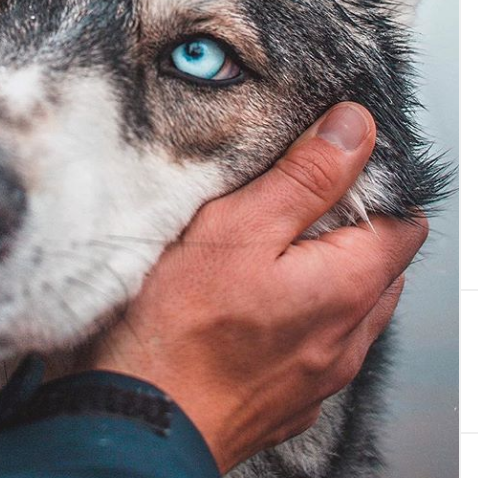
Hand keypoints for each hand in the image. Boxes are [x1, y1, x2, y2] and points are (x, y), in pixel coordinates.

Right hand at [88, 103, 427, 472]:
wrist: (144, 419)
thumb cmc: (182, 325)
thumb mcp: (240, 225)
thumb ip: (306, 176)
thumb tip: (354, 129)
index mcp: (347, 287)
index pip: (404, 225)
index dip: (372, 190)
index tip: (324, 173)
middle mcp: (348, 338)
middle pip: (379, 267)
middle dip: (349, 230)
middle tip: (287, 210)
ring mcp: (323, 374)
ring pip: (351, 308)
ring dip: (327, 275)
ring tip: (268, 258)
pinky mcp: (292, 397)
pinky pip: (321, 345)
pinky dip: (306, 317)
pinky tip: (257, 308)